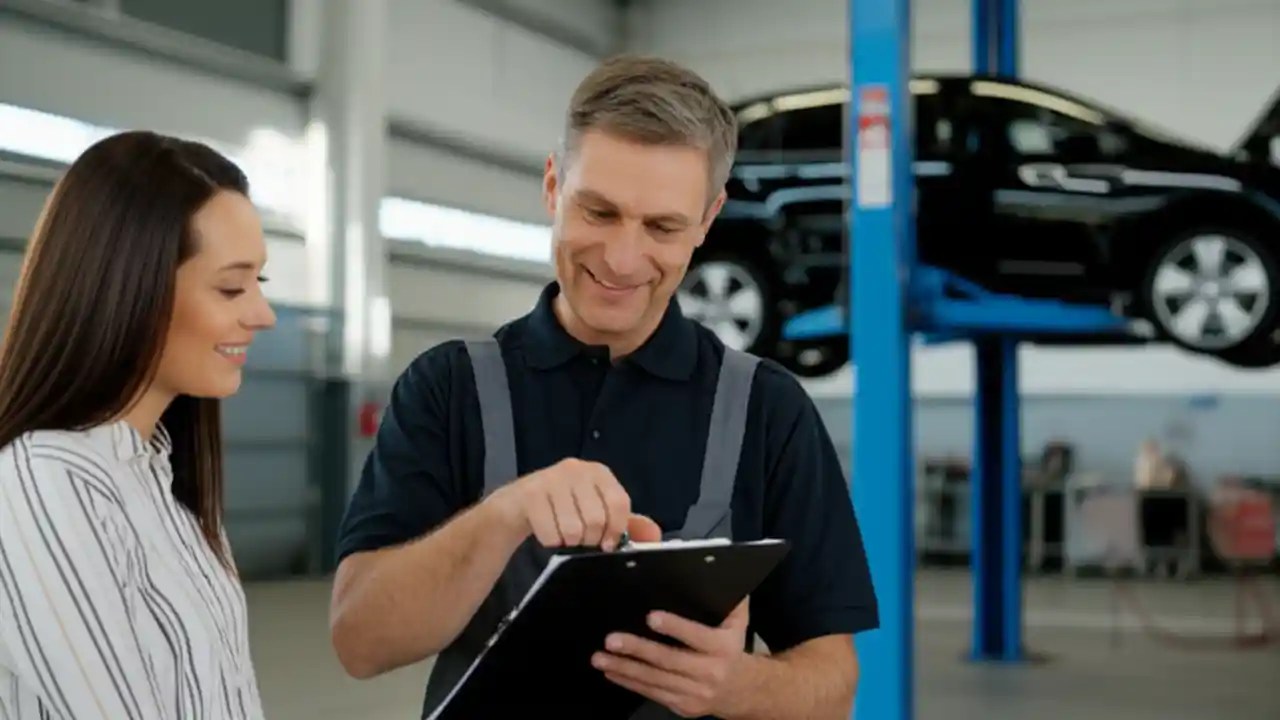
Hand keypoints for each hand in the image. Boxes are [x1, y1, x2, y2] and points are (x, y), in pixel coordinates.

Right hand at [493, 458, 661, 549]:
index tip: (609, 544)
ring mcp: (552, 479)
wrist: (516, 504)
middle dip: (590, 539)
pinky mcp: (530, 494)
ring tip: (564, 535)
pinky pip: (550, 533)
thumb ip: (627, 524)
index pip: (619, 502)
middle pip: (596, 519)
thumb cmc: (563, 508)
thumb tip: (655, 535)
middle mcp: (576, 469)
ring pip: (573, 529)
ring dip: (569, 542)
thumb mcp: (597, 512)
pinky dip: (550, 542)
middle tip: (581, 539)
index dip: (617, 529)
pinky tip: (548, 532)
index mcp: (599, 473)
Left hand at [593, 598, 751, 718]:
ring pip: (654, 680)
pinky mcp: (682, 705)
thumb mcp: (738, 622)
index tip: (651, 617)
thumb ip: (730, 600)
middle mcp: (709, 672)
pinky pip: (651, 693)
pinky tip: (612, 672)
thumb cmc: (730, 647)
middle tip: (612, 639)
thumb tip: (715, 571)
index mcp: (722, 647)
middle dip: (637, 649)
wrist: (739, 690)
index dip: (675, 627)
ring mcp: (694, 692)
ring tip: (601, 658)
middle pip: (668, 660)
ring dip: (624, 668)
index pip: (697, 636)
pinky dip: (629, 683)